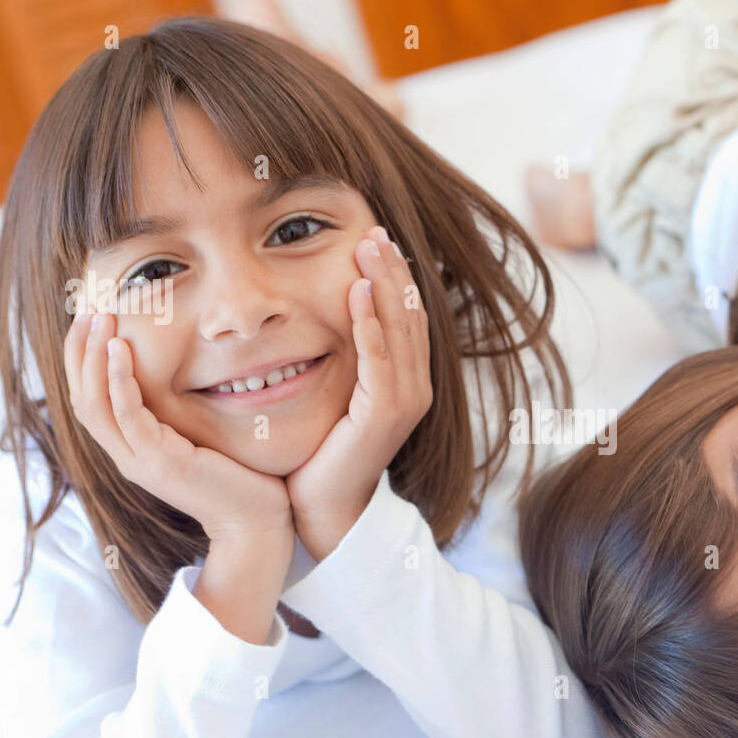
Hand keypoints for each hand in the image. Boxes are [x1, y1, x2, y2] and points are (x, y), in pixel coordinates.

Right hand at [64, 309, 292, 541]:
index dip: (83, 360)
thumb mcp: (203, 439)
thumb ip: (184, 414)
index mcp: (134, 450)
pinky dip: (119, 379)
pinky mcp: (160, 462)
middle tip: (88, 309)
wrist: (258, 523)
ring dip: (93, 357)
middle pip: (81, 398)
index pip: (91, 400)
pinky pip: (127, 415)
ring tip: (99, 318)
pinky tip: (120, 349)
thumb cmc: (241, 480)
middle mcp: (128, 457)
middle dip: (80, 351)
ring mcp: (140, 462)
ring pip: (94, 404)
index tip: (91, 319)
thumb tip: (191, 373)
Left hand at [286, 226, 432, 560]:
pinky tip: (358, 293)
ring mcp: (404, 401)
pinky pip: (378, 359)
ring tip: (368, 246)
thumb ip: (343, 361)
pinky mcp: (384, 414)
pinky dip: (370, 324)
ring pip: (399, 329)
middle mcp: (415, 387)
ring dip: (383, 284)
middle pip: (410, 314)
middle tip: (374, 230)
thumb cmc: (322, 455)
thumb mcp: (336, 396)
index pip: (406, 317)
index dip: (395, 277)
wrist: (326, 508)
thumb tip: (325, 320)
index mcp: (406, 381)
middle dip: (393, 270)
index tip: (376, 240)